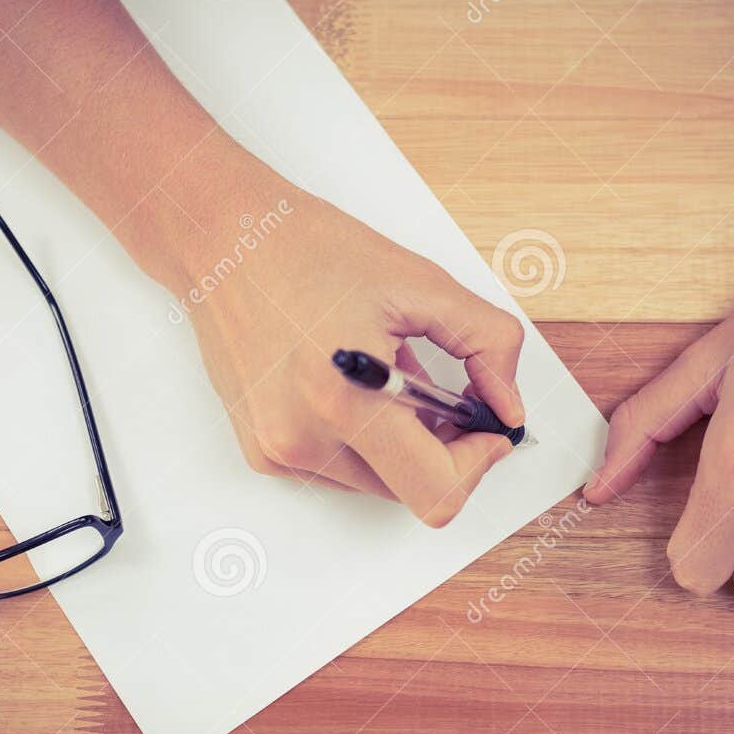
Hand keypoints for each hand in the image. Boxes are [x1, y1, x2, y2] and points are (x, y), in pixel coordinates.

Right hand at [174, 180, 525, 527]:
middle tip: (447, 396)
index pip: (437, 490)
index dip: (478, 464)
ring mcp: (278, 452)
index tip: (488, 428)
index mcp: (345, 400)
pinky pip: (339, 470)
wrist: (224, 241)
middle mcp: (303, 439)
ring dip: (402, 444)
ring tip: (389, 378)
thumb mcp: (421, 283)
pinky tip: (353, 386)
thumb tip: (509, 406)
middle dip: (445, 450)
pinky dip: (363, 439)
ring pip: (378, 484)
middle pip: (411, 493)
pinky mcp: (262, 452)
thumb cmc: (309, 250)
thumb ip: (486, 345)